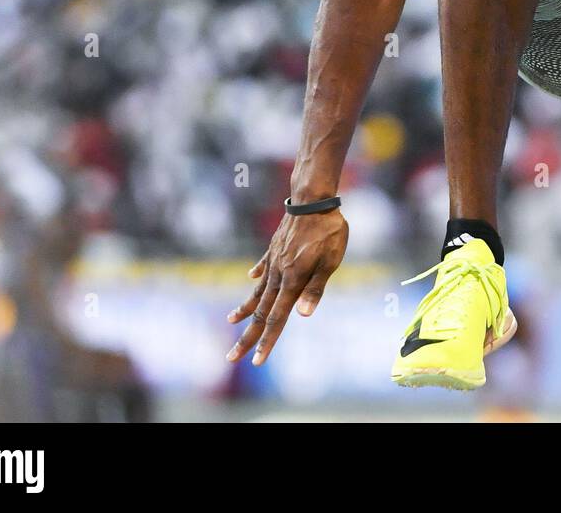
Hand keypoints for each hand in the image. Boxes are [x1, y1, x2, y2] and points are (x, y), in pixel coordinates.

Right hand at [226, 208, 348, 365]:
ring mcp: (274, 260)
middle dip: (247, 337)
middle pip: (260, 311)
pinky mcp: (275, 247)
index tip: (256, 361)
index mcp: (292, 280)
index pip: (277, 318)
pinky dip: (256, 276)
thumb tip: (303, 315)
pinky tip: (250, 279)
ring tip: (230, 322)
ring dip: (245, 309)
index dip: (268, 341)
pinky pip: (263, 266)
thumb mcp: (330, 261)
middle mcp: (278, 274)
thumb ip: (316, 288)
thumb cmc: (327, 230)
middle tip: (231, 358)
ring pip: (257, 290)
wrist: (313, 199)